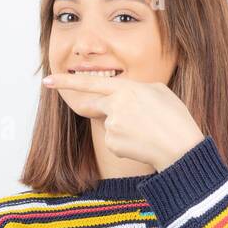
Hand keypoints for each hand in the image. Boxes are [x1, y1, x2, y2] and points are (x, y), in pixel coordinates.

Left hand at [41, 73, 204, 170]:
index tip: (47, 80)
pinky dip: (125, 143)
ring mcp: (111, 126)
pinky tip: (141, 143)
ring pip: (109, 124)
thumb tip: (124, 94)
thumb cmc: (175, 117)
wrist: (180, 148)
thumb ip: (136, 88)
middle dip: (105, 109)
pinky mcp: (112, 144)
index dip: (66, 81)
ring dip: (123, 128)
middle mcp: (115, 106)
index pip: (90, 82)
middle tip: (131, 118)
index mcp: (126, 88)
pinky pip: (113, 141)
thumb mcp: (159, 91)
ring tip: (147, 131)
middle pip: (97, 105)